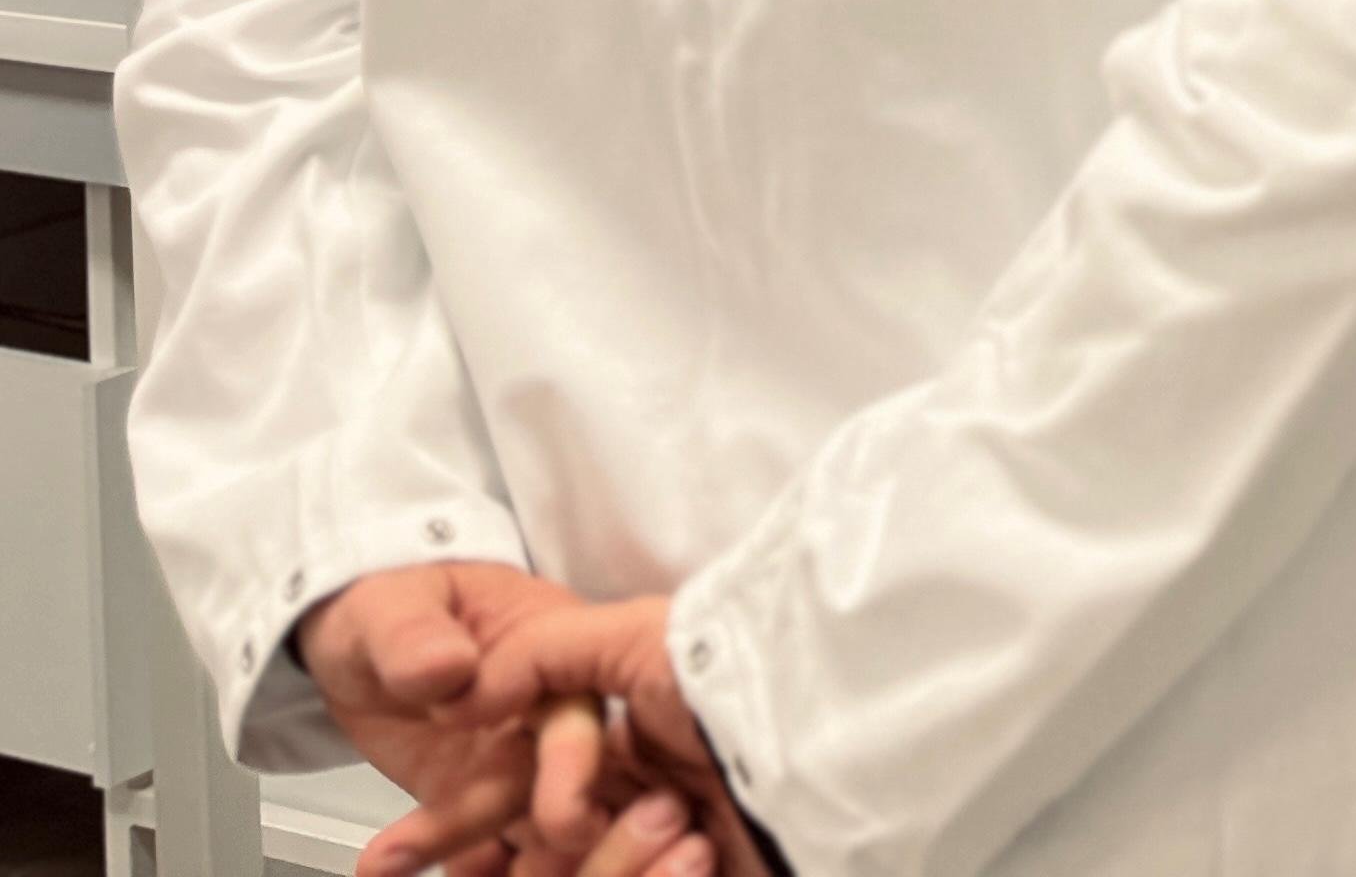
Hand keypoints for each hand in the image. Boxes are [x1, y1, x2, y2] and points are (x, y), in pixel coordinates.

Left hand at [301, 564, 591, 876]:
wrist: (358, 639)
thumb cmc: (388, 600)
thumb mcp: (388, 604)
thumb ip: (414, 636)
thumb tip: (449, 670)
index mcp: (555, 644)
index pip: (580, 708)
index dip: (573, 763)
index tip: (552, 812)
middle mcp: (550, 705)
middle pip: (565, 778)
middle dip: (545, 832)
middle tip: (500, 865)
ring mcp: (514, 754)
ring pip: (525, 819)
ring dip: (492, 857)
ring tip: (410, 862)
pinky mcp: (474, 793)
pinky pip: (476, 840)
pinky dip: (457, 864)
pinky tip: (397, 869)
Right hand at [420, 598, 773, 876]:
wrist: (833, 720)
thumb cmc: (748, 670)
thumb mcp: (637, 636)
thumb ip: (542, 655)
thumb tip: (464, 691)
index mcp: (623, 752)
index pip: (512, 803)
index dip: (450, 825)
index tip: (386, 857)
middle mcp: (643, 805)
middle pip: (538, 859)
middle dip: (479, 853)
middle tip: (414, 865)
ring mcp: (673, 852)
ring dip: (610, 861)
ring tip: (670, 819)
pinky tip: (694, 851)